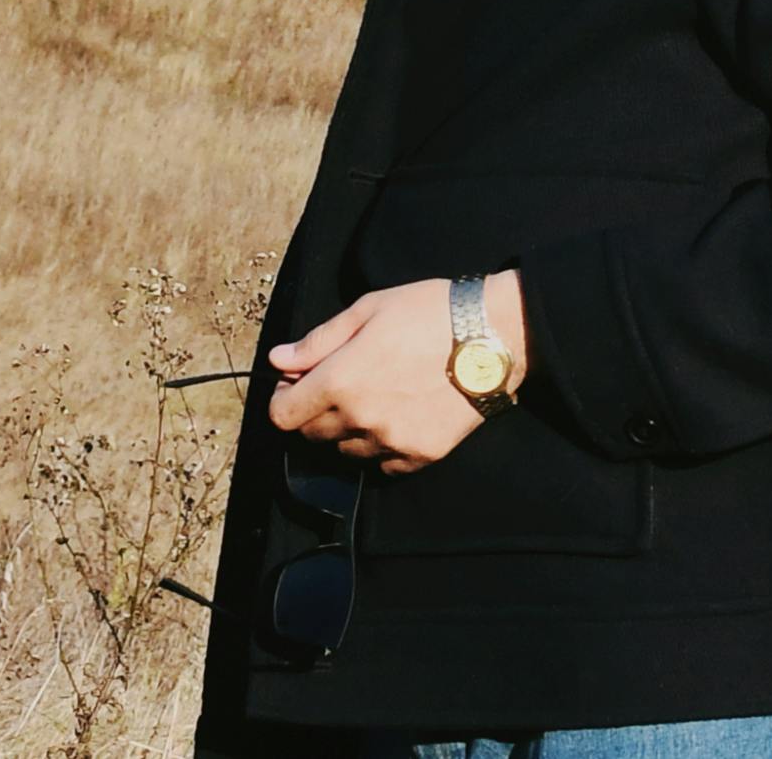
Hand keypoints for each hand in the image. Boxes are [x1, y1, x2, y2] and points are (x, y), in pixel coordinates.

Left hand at [265, 271, 527, 474]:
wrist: (493, 335)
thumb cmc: (429, 311)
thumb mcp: (370, 309)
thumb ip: (319, 340)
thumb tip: (278, 359)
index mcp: (340, 381)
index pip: (283, 415)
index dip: (284, 398)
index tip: (299, 383)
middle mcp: (359, 420)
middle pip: (312, 435)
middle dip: (317, 411)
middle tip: (343, 382)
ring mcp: (390, 443)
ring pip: (347, 450)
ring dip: (350, 429)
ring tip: (378, 396)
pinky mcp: (419, 456)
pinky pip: (383, 463)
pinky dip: (383, 445)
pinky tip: (401, 414)